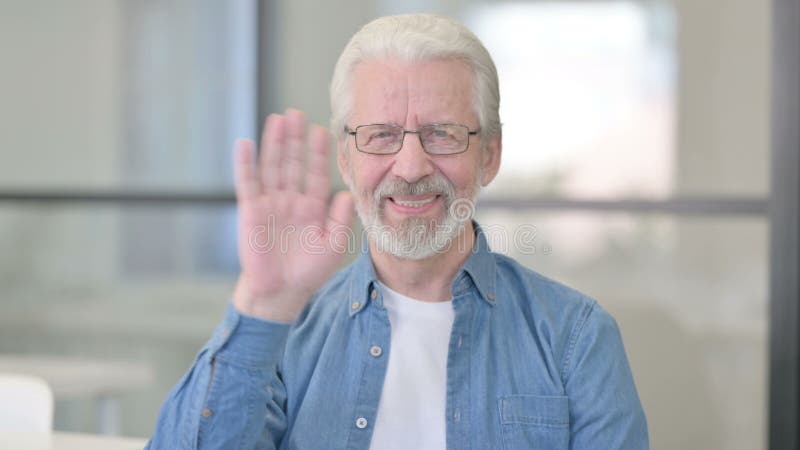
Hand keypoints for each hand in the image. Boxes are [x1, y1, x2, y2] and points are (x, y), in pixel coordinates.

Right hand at [232, 109, 353, 321]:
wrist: (281, 292)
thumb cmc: (309, 272)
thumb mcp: (332, 245)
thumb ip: (340, 219)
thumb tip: (346, 193)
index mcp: (312, 207)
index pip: (316, 173)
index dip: (318, 153)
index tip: (322, 130)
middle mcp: (291, 200)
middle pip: (292, 163)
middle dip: (295, 139)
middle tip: (297, 112)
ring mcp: (270, 203)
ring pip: (272, 166)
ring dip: (274, 143)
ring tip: (278, 119)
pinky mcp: (250, 211)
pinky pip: (248, 183)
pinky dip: (245, 163)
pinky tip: (245, 143)